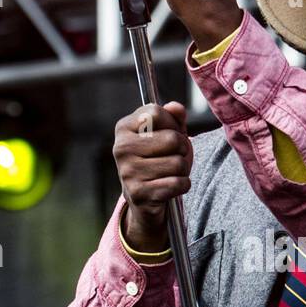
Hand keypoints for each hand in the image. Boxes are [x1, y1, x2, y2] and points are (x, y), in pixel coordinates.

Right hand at [113, 101, 192, 252]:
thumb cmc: (158, 159)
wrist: (144, 199)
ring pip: (178, 163)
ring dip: (183, 169)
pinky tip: (173, 186)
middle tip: (175, 155)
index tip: (170, 133)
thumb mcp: (166, 133)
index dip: (172, 123)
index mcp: (124, 128)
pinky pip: (178, 184)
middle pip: (172, 139)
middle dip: (183, 148)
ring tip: (172, 171)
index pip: (156, 112)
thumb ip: (174, 117)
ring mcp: (127, 171)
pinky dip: (183, 185)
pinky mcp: (138, 193)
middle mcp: (121, 148)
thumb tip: (176, 108)